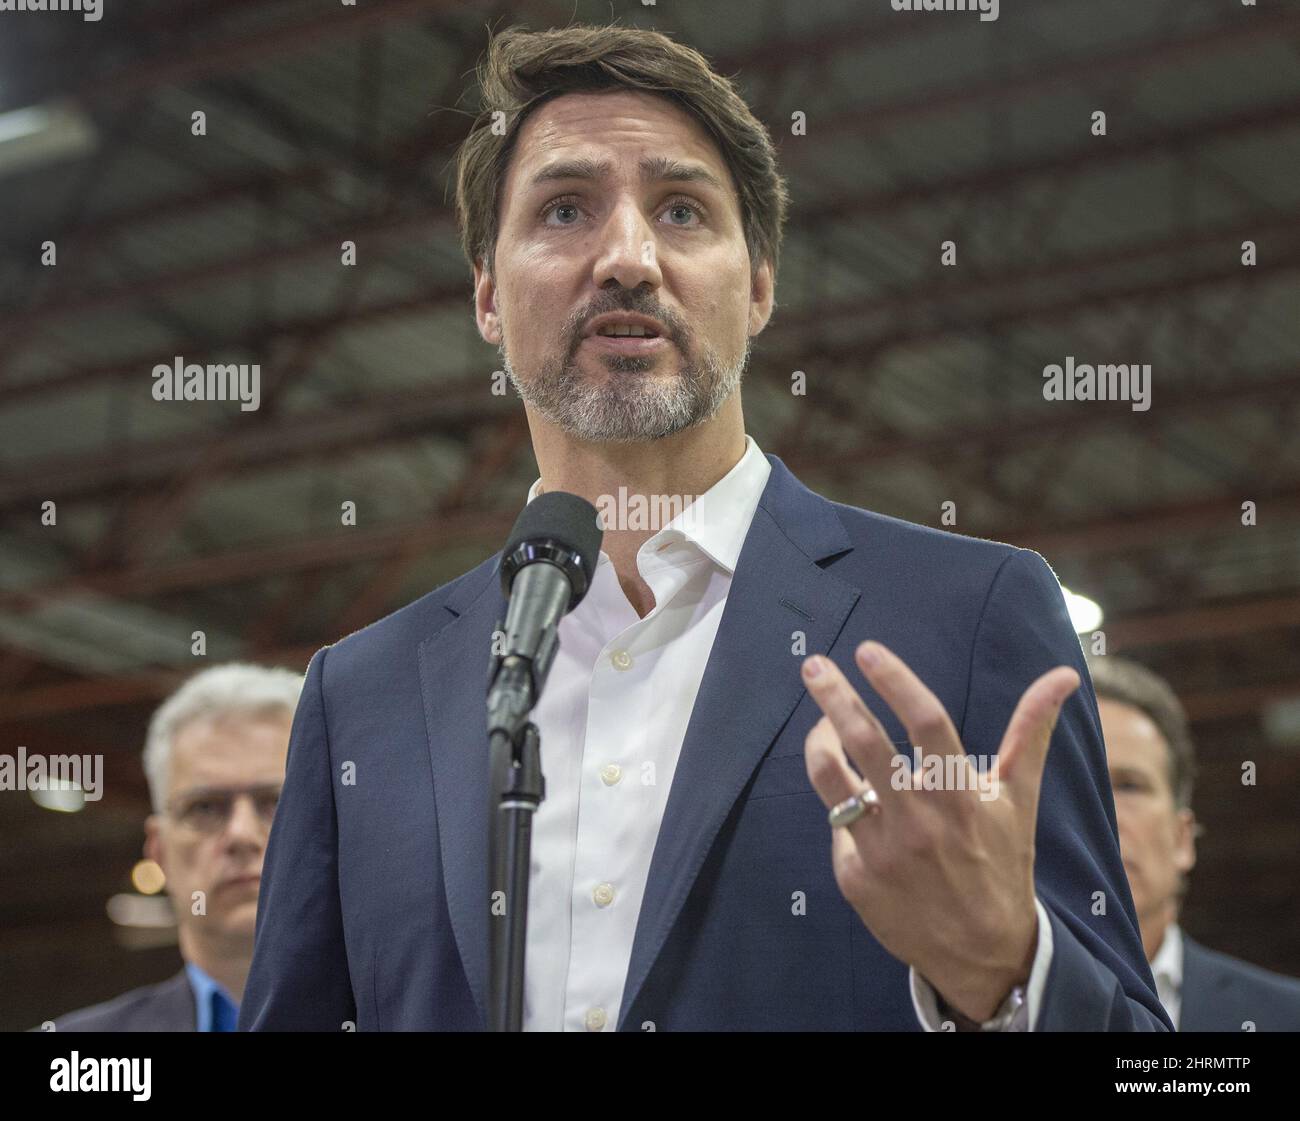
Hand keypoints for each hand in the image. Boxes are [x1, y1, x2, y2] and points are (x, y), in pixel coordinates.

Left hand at [801, 640, 1079, 1020]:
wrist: (983, 952)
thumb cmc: (1002, 862)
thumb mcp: (1019, 798)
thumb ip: (1031, 731)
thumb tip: (1063, 674)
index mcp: (960, 795)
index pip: (925, 722)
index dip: (895, 681)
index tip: (867, 650)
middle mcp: (919, 819)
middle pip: (865, 742)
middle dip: (834, 697)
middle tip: (814, 665)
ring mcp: (883, 849)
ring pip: (831, 779)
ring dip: (819, 742)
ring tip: (821, 723)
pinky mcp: (855, 875)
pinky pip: (836, 823)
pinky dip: (841, 801)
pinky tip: (854, 800)